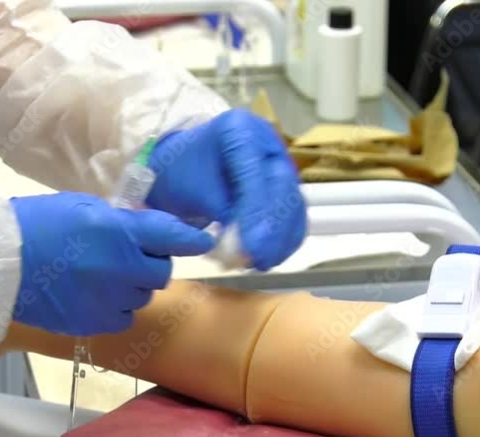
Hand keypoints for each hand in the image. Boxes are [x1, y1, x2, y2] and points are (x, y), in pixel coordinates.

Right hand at [9, 192, 212, 335]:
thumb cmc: (38, 224)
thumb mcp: (85, 207)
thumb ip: (122, 221)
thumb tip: (150, 230)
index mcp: (120, 232)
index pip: (173, 238)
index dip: (191, 239)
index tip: (201, 240)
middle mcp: (122, 268)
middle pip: (161, 272)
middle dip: (151, 262)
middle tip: (129, 254)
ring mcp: (110, 300)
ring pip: (143, 297)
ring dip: (133, 286)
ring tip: (104, 275)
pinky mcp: (95, 323)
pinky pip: (123, 318)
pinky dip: (116, 307)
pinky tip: (94, 295)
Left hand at [146, 108, 306, 270]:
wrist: (187, 168)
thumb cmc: (183, 174)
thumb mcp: (193, 189)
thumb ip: (222, 213)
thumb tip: (248, 249)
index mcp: (240, 130)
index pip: (254, 172)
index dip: (255, 211)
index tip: (250, 247)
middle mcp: (268, 143)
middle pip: (282, 186)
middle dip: (272, 229)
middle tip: (259, 260)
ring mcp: (281, 164)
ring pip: (293, 203)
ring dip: (281, 238)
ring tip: (261, 264)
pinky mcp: (287, 187)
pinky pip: (295, 215)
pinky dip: (286, 239)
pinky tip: (272, 258)